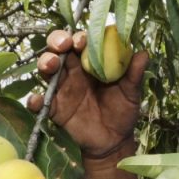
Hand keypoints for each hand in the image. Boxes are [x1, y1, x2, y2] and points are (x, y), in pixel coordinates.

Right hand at [30, 30, 147, 158]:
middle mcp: (74, 71)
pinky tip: (36, 100)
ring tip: (50, 66)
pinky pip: (40, 102)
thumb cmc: (123, 112)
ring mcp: (62, 89)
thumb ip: (134, 74)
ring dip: (45, 63)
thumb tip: (144, 53)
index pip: (81, 42)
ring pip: (47, 70)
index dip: (79, 37)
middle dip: (56, 42)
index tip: (82, 40)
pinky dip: (34, 100)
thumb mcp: (131, 92)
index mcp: (91, 63)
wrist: (113, 141)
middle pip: (58, 49)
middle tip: (62, 46)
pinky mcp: (55, 109)